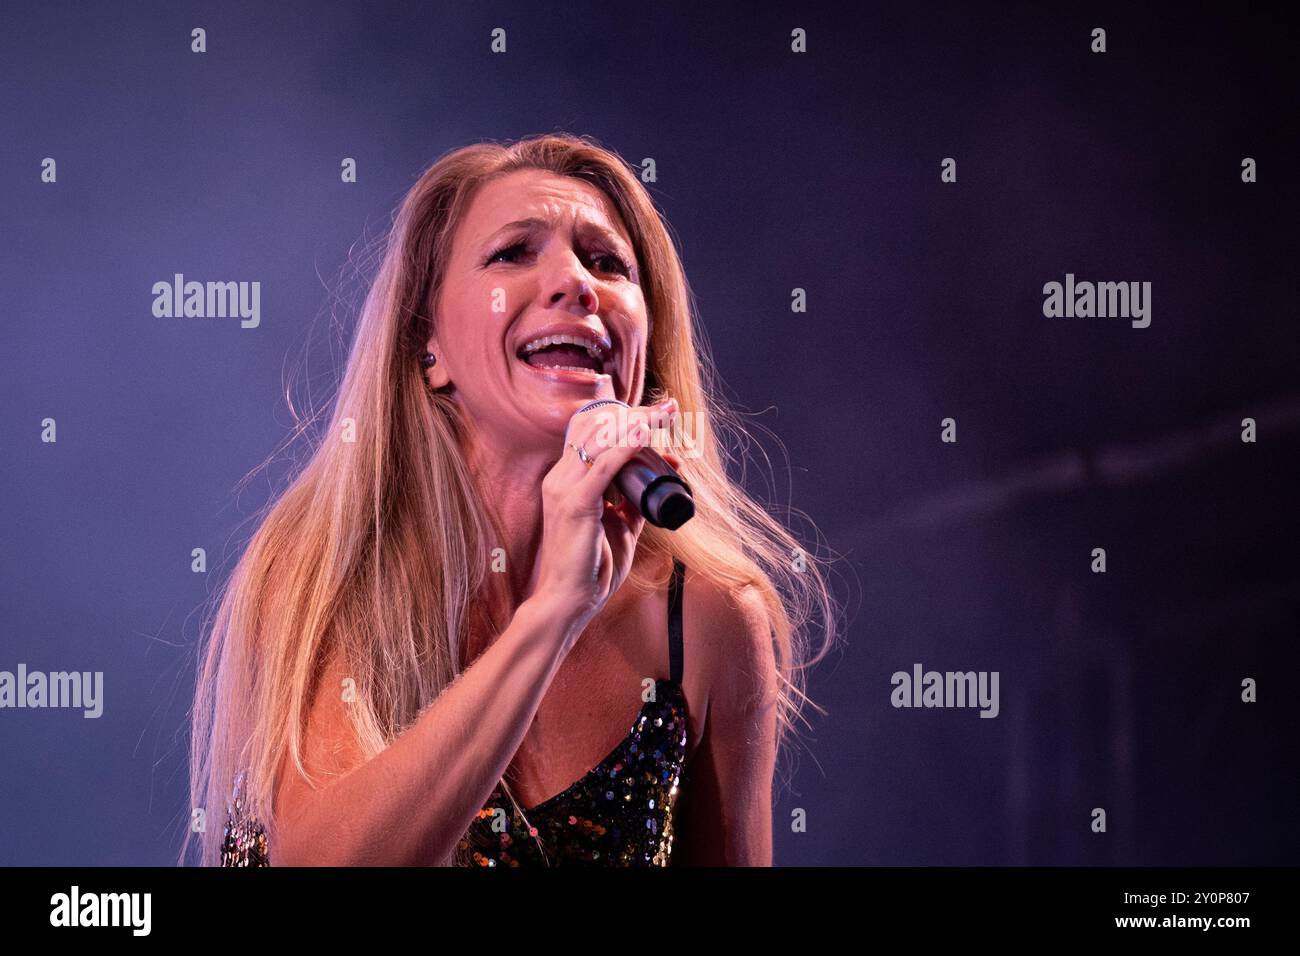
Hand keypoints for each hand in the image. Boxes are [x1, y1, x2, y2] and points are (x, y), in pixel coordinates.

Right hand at [532, 397, 680, 632]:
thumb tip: (656, 482)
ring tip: (666, 415)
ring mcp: (564, 488)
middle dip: (637, 414)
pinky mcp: (574, 504)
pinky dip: (626, 447)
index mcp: (566, 480)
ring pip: (601, 440)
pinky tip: (644, 434)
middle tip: (670, 409)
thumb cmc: (591, 567)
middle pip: (597, 428)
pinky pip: (603, 467)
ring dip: (637, 423)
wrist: (570, 600)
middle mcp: (560, 477)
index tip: (659, 415)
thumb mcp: (619, 526)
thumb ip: (631, 502)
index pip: (592, 433)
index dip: (626, 419)